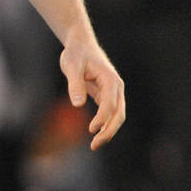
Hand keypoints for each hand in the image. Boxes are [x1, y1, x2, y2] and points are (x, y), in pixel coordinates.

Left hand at [60, 34, 124, 149]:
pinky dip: (104, 126)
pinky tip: (96, 135)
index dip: (102, 117)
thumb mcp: (71, 65)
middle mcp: (116, 87)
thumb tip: (77, 104)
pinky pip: (109, 114)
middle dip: (109, 131)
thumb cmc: (76, 54)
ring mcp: (113, 93)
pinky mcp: (106, 96)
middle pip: (119, 113)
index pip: (110, 102)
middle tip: (94, 145)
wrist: (80, 45)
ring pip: (116, 116)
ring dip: (108, 131)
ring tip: (94, 145)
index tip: (91, 129)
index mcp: (110, 79)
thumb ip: (75, 84)